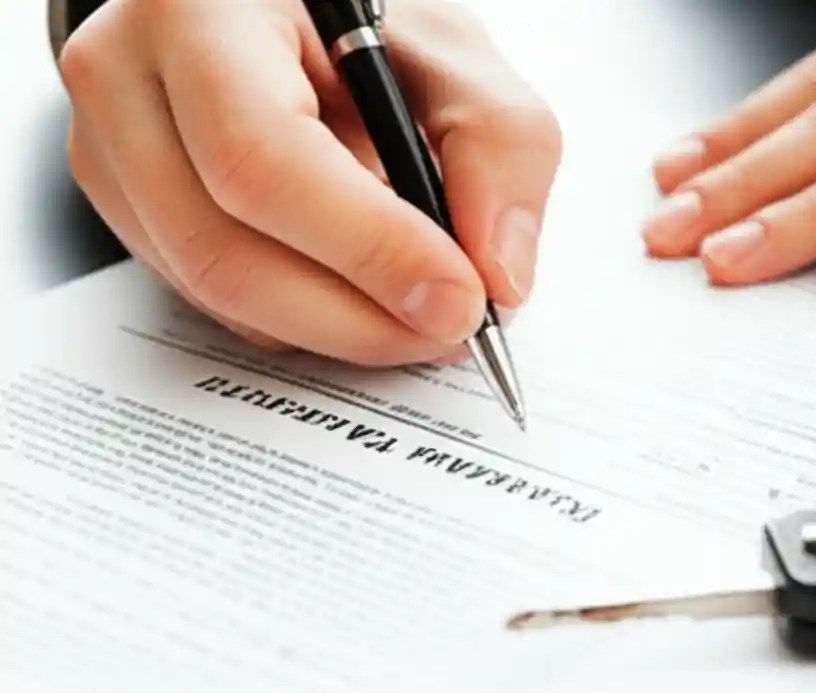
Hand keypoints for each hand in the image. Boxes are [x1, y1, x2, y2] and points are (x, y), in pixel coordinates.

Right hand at [60, 0, 559, 363]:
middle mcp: (127, 76)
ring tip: (418, 317)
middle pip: (224, 248)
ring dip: (334, 329)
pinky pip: (210, 299)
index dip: (369, 247)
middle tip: (450, 329)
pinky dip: (300, 318)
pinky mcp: (122, 207)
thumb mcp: (454, 56)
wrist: (281, 23)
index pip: (265, 157)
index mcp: (203, 10)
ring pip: (213, 290)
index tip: (457, 299)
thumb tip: (497, 277)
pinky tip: (361, 296)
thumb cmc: (363, 30)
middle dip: (356, 315)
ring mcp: (107, 148)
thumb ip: (499, 147)